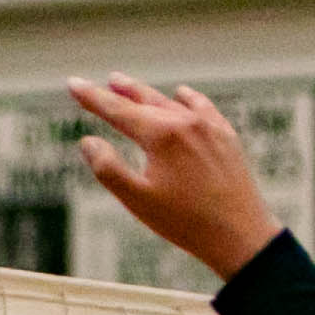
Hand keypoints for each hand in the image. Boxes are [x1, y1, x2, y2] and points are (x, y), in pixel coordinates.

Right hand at [68, 74, 286, 281]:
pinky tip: (182, 94)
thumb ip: (107, 168)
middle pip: (144, 99)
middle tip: (102, 80)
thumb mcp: (137, 199)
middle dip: (119, 90)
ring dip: (147, 93)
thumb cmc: (186, 221)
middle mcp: (186, 122)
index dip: (92, 97)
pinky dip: (187, 99)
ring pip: (171, 102)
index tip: (73, 83)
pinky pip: (203, 107)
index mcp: (161, 135)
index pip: (117, 109)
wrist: (241, 234)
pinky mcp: (227, 137)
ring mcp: (210, 127)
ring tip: (127, 84)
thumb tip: (88, 141)